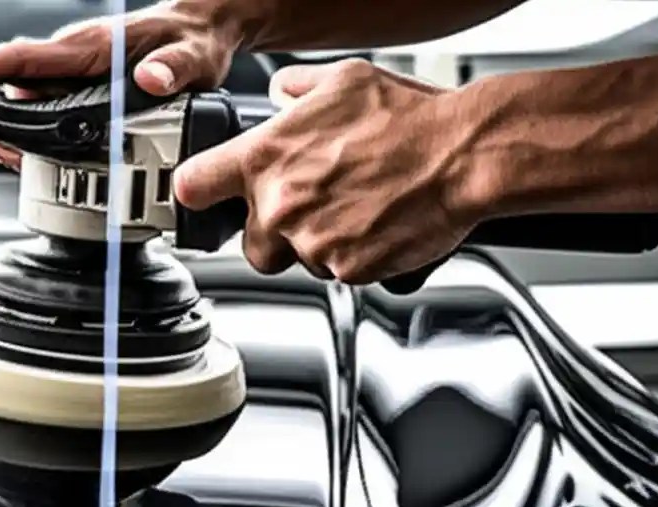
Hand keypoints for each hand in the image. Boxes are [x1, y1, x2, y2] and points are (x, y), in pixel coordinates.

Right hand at [0, 0, 251, 170]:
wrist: (202, 28)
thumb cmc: (194, 41)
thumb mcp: (193, 58)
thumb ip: (173, 69)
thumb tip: (151, 80)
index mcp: (82, 51)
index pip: (7, 59)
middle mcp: (67, 59)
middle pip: (2, 90)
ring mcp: (69, 72)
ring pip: (17, 103)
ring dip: (5, 135)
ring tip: (14, 164)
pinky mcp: (75, 84)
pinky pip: (37, 107)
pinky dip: (26, 133)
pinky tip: (30, 156)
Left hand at [174, 59, 482, 284]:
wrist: (464, 156)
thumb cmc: (410, 118)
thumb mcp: (342, 82)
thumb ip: (296, 91)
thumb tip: (279, 92)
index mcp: (265, 157)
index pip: (193, 186)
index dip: (197, 193)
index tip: (203, 197)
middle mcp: (280, 204)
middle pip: (249, 244)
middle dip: (274, 234)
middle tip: (310, 211)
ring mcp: (311, 243)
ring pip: (296, 262)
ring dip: (317, 246)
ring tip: (354, 212)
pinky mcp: (346, 270)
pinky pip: (337, 274)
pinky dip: (353, 259)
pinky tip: (375, 227)